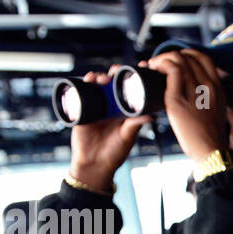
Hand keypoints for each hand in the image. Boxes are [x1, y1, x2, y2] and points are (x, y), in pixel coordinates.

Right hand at [69, 65, 150, 191]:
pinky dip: (84, 84)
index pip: (129, 90)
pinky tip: (88, 79)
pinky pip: (81, 94)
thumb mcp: (127, 137)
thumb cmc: (114, 153)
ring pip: (96, 86)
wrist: (94, 165)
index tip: (140, 68)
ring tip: (102, 77)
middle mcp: (110, 106)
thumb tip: (151, 116)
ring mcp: (95, 107)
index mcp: (123, 111)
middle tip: (117, 71)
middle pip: (112, 84)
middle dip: (114, 74)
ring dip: (99, 77)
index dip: (133, 79)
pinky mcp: (81, 111)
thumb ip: (135, 126)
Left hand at [143, 49, 226, 162]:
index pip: (204, 59)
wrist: (212, 152)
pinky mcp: (179, 99)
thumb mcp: (216, 111)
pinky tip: (153, 70)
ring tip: (153, 66)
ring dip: (162, 59)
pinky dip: (161, 65)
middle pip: (189, 57)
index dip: (188, 55)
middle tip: (160, 64)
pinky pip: (171, 71)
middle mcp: (208, 86)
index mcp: (218, 88)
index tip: (178, 61)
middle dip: (172, 56)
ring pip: (178, 60)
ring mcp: (194, 91)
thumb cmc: (211, 137)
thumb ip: (208, 99)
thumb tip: (196, 95)